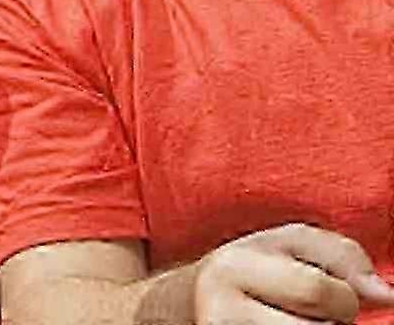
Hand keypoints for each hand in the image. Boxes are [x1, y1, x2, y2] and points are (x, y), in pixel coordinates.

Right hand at [192, 225, 393, 322]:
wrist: (187, 303)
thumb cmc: (251, 271)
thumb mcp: (284, 244)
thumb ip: (339, 255)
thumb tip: (386, 294)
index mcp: (233, 266)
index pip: (319, 291)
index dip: (342, 295)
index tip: (329, 292)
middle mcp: (219, 307)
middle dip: (334, 323)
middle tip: (313, 313)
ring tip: (295, 320)